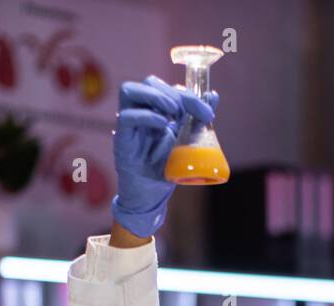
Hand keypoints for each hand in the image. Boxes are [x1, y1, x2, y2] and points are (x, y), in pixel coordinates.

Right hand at [111, 77, 217, 237]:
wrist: (152, 195)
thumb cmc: (167, 168)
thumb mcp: (188, 141)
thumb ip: (197, 119)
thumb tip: (213, 96)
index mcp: (155, 109)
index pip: (166, 86)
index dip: (188, 94)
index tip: (206, 113)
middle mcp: (140, 112)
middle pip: (149, 82)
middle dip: (173, 93)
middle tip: (187, 113)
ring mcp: (129, 124)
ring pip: (129, 90)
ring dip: (156, 97)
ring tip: (174, 113)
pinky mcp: (121, 139)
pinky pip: (126, 118)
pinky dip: (146, 116)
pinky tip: (162, 125)